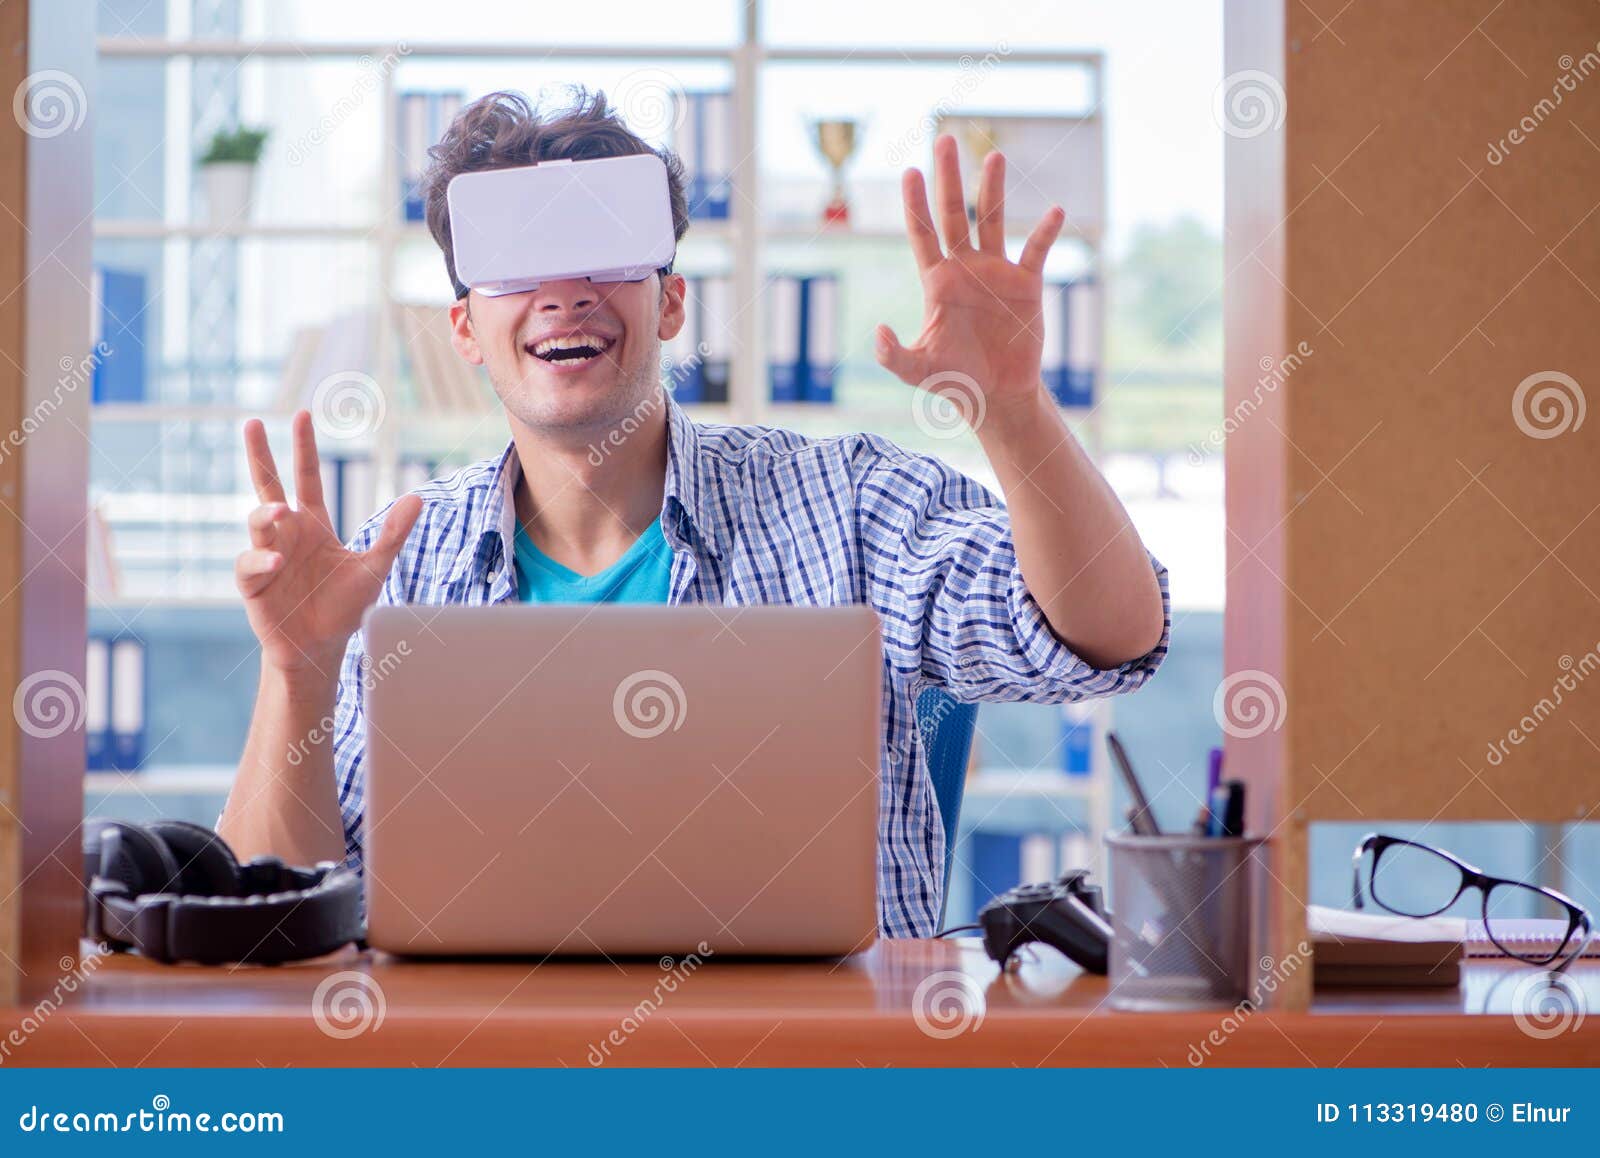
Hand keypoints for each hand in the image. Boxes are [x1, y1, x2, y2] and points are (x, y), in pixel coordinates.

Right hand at [236, 410, 421, 681]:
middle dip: (260, 456)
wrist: (321, 647)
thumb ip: (393, 533)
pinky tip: (278, 563)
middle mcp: (286, 534)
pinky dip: (262, 562)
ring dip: (266, 516)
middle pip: (268, 486)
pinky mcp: (254, 583)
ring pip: (258, 523)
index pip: (306, 478)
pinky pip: (250, 565)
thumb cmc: (344, 606)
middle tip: (254, 424)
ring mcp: (267, 555)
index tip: (303, 415)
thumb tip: (418, 497)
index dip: (305, 448)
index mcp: (313, 524)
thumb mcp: (375, 566)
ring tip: (280, 513)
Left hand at [874, 134, 1065, 422]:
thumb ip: (893, 355)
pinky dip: (1047, 232)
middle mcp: (965, 268)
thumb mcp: (918, 370)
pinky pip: (1037, 251)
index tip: (910, 171)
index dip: (916, 204)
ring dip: (993, 189)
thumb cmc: (954, 381)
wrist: (996, 395)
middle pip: (955, 214)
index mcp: (938, 282)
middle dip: (949, 178)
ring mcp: (997, 273)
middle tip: (944, 140)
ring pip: (994, 221)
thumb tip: (878, 331)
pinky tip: (1055, 211)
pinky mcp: (1027, 285)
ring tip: (993, 155)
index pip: (923, 234)